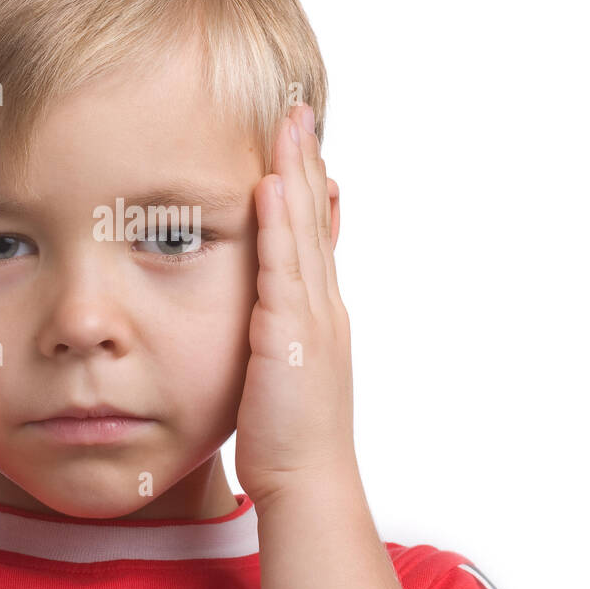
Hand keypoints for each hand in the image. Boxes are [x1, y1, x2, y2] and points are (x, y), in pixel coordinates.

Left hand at [234, 104, 352, 509]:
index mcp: (319, 310)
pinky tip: (271, 185)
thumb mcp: (286, 369)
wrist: (307, 478)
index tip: (298, 140)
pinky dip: (280, 224)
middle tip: (298, 110)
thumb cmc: (288, 433)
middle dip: (306, 161)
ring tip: (290, 124)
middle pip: (315, 217)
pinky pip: (284, 268)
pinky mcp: (292, 333)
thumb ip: (279, 329)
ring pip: (304, 230)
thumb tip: (266, 305)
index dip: (307, 183)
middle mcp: (323, 303)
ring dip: (297, 174)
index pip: (313, 232)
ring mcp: (312, 315)